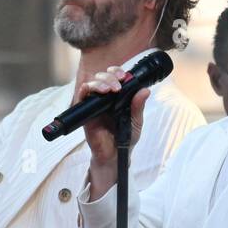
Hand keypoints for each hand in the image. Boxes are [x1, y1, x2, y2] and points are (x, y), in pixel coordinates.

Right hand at [77, 66, 149, 197]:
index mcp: (117, 96)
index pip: (115, 77)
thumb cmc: (125, 138)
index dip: (118, 72)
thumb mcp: (136, 121)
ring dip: (100, 82)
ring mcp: (94, 104)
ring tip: (110, 89)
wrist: (115, 155)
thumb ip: (138, 106)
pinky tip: (97, 91)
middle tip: (119, 85)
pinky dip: (87, 89)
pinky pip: (82, 97)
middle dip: (110, 76)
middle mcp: (105, 97)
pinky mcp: (86, 112)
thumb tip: (145, 90)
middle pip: (103, 76)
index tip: (125, 76)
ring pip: (92, 83)